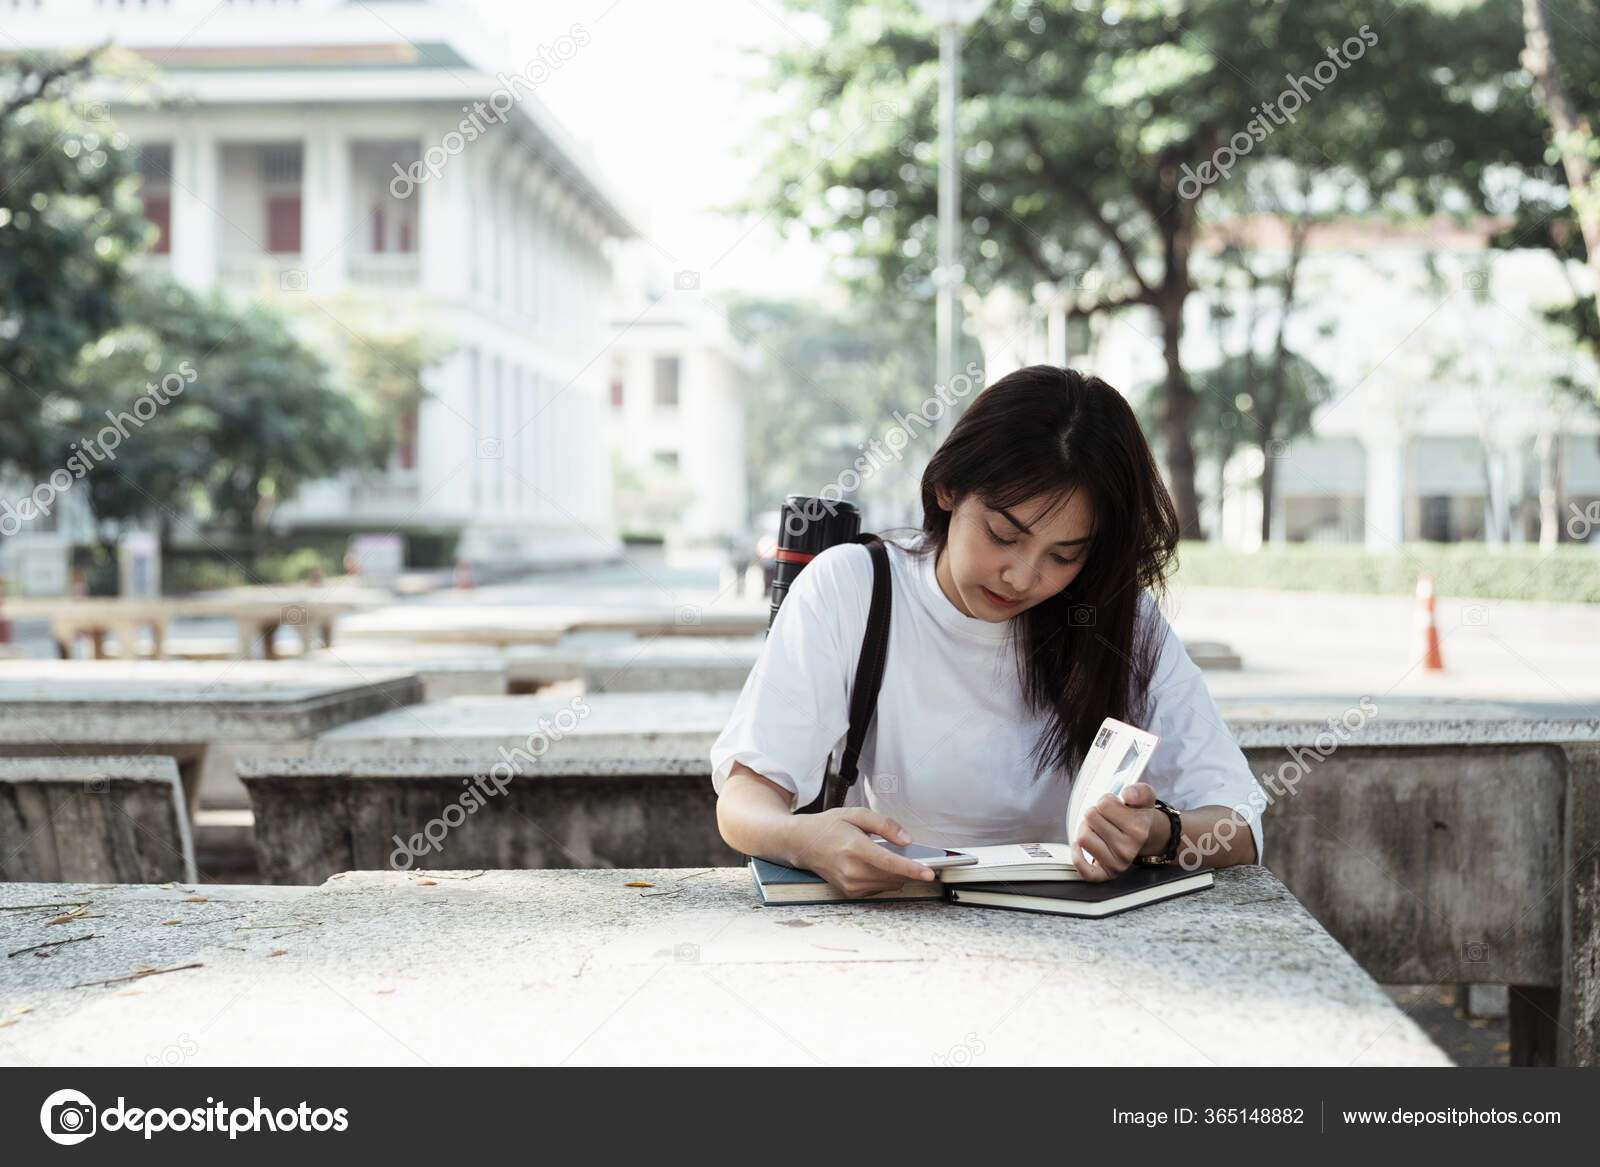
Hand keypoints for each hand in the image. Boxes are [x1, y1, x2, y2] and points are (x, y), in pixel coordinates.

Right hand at [788, 808, 938, 898]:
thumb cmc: (828, 827)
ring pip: (888, 885)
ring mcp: (849, 883)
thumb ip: (884, 825)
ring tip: (886, 857)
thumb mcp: (856, 814)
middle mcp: (851, 870)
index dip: (912, 869)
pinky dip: (883, 879)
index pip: (890, 863)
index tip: (929, 872)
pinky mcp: (849, 892)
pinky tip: (874, 866)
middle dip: (908, 869)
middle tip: (913, 857)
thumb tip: (906, 840)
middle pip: (892, 876)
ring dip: (896, 874)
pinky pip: (878, 889)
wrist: (802, 843)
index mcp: (854, 848)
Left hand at [1070, 781, 1167, 882]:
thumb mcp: (1145, 797)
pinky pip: (1084, 870)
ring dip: (1086, 829)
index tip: (1116, 807)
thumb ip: (1139, 791)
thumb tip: (1128, 794)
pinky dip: (1077, 857)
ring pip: (1082, 837)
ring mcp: (1117, 864)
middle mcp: (1128, 849)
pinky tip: (1079, 846)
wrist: (1144, 836)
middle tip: (1106, 818)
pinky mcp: (1106, 874)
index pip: (1104, 803)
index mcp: (1138, 830)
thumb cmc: (1138, 815)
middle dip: (1095, 814)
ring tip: (1098, 830)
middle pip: (1090, 817)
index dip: (1106, 801)